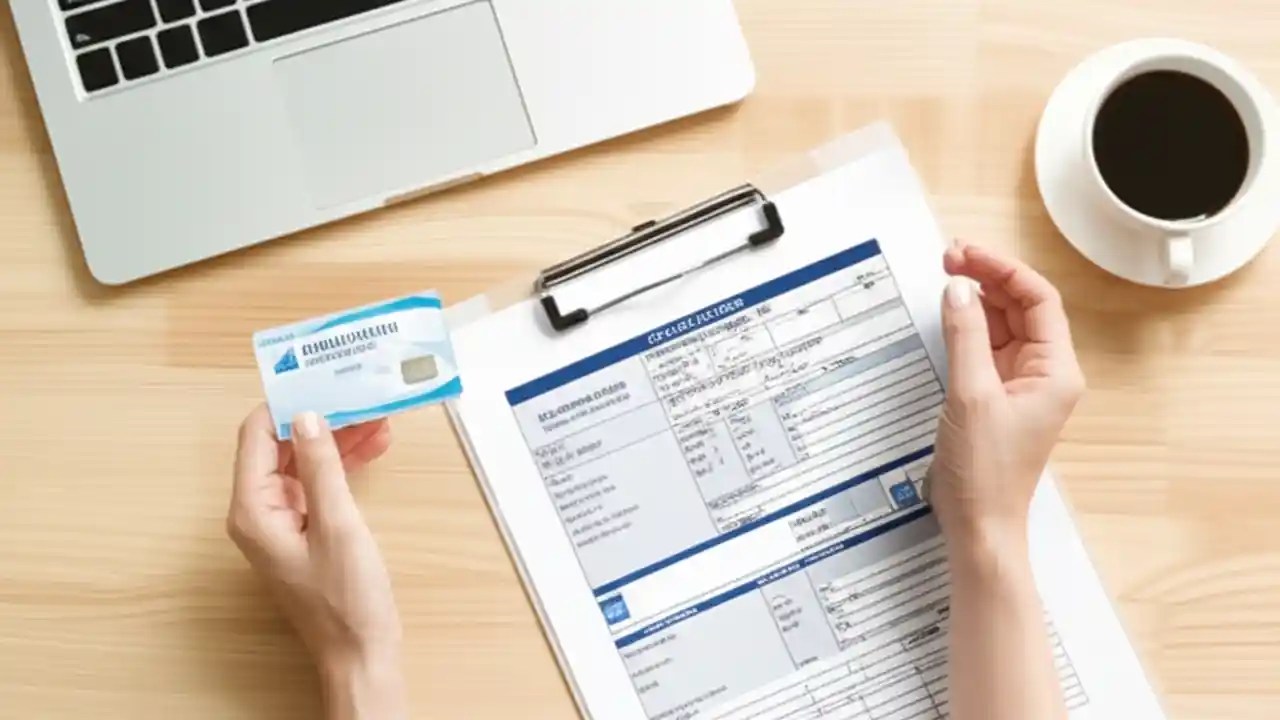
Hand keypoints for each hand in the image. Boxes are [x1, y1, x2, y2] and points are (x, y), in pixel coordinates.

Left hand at [229, 407, 405, 719]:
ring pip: (304, 461)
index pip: (257, 434)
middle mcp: (259, 511)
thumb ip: (322, 467)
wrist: (361, 654)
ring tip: (378, 416)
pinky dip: (342, 464)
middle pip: (281, 444)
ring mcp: (282, 521)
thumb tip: (308, 416)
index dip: (287, 402)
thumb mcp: (339, 525)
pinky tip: (373, 447)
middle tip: (359, 392)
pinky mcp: (305, 530)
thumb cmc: (347, 600)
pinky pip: (318, 482)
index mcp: (253, 509)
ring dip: (337, 438)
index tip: (321, 377)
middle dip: (320, 416)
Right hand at [927, 243, 1085, 540]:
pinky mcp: (996, 396)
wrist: (979, 526)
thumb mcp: (970, 394)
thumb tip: (957, 288)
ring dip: (975, 299)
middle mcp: (1044, 373)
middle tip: (948, 257)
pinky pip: (985, 348)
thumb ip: (964, 335)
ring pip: (1001, 325)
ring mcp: (1020, 384)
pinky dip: (967, 327)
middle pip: (1020, 307)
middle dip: (987, 278)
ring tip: (945, 276)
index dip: (1003, 270)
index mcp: (1055, 370)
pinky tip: (948, 313)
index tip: (966, 254)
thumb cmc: (985, 472)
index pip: (1038, 299)